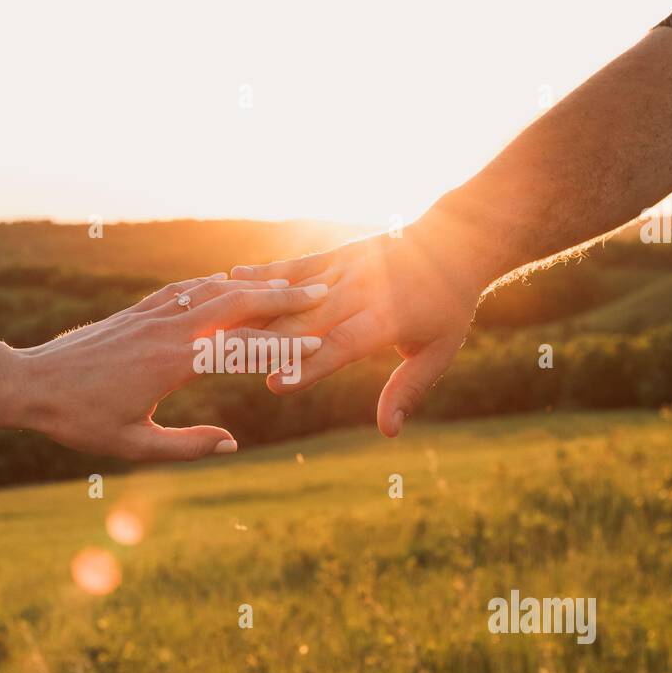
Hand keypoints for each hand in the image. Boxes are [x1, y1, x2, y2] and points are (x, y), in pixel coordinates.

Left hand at [0, 273, 327, 460]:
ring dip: (254, 284)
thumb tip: (232, 444)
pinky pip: (186, 290)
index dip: (282, 344)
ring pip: (212, 290)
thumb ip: (186, 446)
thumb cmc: (79, 420)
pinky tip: (232, 282)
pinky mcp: (137, 311)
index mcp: (170, 362)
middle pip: (235, 302)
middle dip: (282, 295)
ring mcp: (150, 314)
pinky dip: (216, 283)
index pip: (240, 347)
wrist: (30, 384)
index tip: (318, 341)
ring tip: (290, 283)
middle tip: (321, 291)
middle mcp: (165, 329)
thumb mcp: (133, 444)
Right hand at [230, 219, 497, 437]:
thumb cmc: (446, 307)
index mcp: (387, 318)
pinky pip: (293, 265)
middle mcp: (362, 290)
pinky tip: (228, 277)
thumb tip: (388, 431)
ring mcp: (345, 268)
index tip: (275, 384)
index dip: (308, 365)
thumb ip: (408, 389)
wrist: (456, 241)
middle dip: (268, 341)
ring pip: (292, 292)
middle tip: (227, 360)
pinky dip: (263, 273)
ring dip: (254, 307)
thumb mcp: (438, 352)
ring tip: (215, 322)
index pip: (342, 345)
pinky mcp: (334, 254)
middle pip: (307, 320)